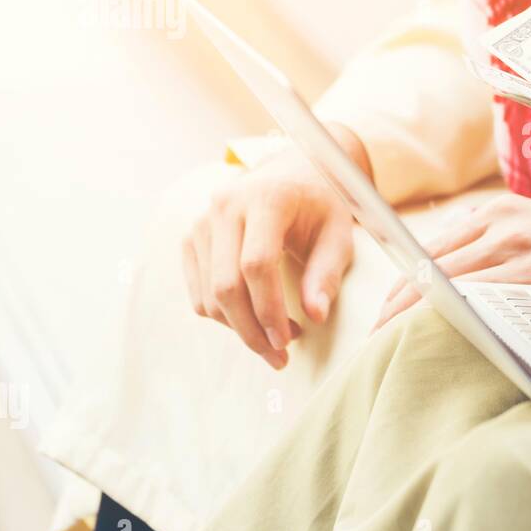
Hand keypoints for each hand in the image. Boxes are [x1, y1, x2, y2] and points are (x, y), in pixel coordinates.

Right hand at [182, 124, 366, 368]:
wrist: (292, 173)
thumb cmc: (320, 204)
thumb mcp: (338, 232)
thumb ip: (327, 272)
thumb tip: (315, 316)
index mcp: (265, 198)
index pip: (257, 264)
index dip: (269, 308)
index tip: (288, 340)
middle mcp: (225, 206)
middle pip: (226, 285)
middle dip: (251, 329)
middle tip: (279, 356)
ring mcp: (202, 222)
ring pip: (208, 294)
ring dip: (239, 328)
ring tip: (274, 340)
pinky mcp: (192, 238)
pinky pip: (198, 292)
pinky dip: (223, 316)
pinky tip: (252, 321)